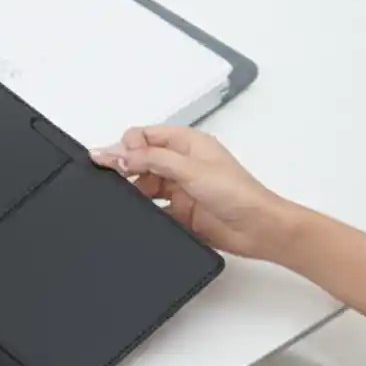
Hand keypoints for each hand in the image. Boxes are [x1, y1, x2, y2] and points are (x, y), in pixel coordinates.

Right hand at [91, 126, 294, 261]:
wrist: (259, 230)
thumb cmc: (237, 193)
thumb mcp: (191, 169)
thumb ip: (153, 159)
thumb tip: (119, 154)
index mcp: (186, 143)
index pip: (145, 136)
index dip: (127, 145)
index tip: (114, 161)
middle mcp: (181, 163)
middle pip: (141, 160)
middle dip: (124, 166)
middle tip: (106, 177)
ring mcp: (180, 188)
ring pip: (144, 185)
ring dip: (131, 190)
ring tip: (117, 198)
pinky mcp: (180, 212)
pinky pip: (152, 209)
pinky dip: (141, 211)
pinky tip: (131, 215)